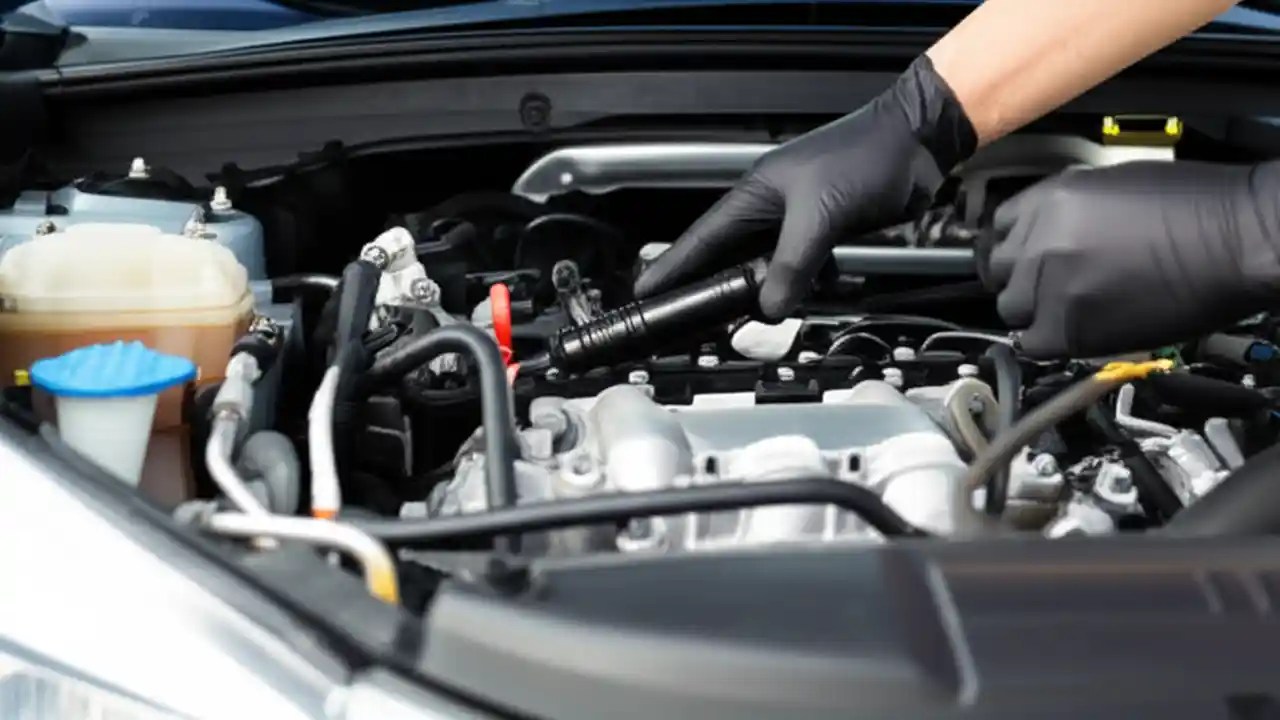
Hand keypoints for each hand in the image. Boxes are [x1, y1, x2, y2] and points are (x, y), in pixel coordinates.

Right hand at [633, 56, 976, 319]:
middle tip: (691, 322)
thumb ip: (793, 263)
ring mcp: (796, 220)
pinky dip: (799, 285)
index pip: (700, 239)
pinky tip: (801, 299)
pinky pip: (800, 267)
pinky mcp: (824, 232)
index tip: (646, 294)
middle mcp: (769, 208)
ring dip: (762, 291)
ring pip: (765, 267)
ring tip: (747, 318)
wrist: (917, 143)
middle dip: (713, 289)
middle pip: (728, 258)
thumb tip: (770, 306)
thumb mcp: (822, 215)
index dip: (671, 268)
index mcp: (754, 194)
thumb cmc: (866, 156)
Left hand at [983, 160, 1279, 357]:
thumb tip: (1051, 231)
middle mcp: (1039, 240)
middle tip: (1051, 287)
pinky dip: (1051, 342)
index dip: (1015, 246)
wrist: (1237, 240)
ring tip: (1073, 310)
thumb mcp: (1115, 186)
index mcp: (1050, 198)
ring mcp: (1050, 285)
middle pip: (998, 271)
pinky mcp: (1068, 327)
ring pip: (1012, 310)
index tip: (1024, 259)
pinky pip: (1034, 344)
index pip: (999, 227)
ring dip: (1036, 312)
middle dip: (1023, 279)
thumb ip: (1069, 211)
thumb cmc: (1198, 208)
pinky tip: (1079, 331)